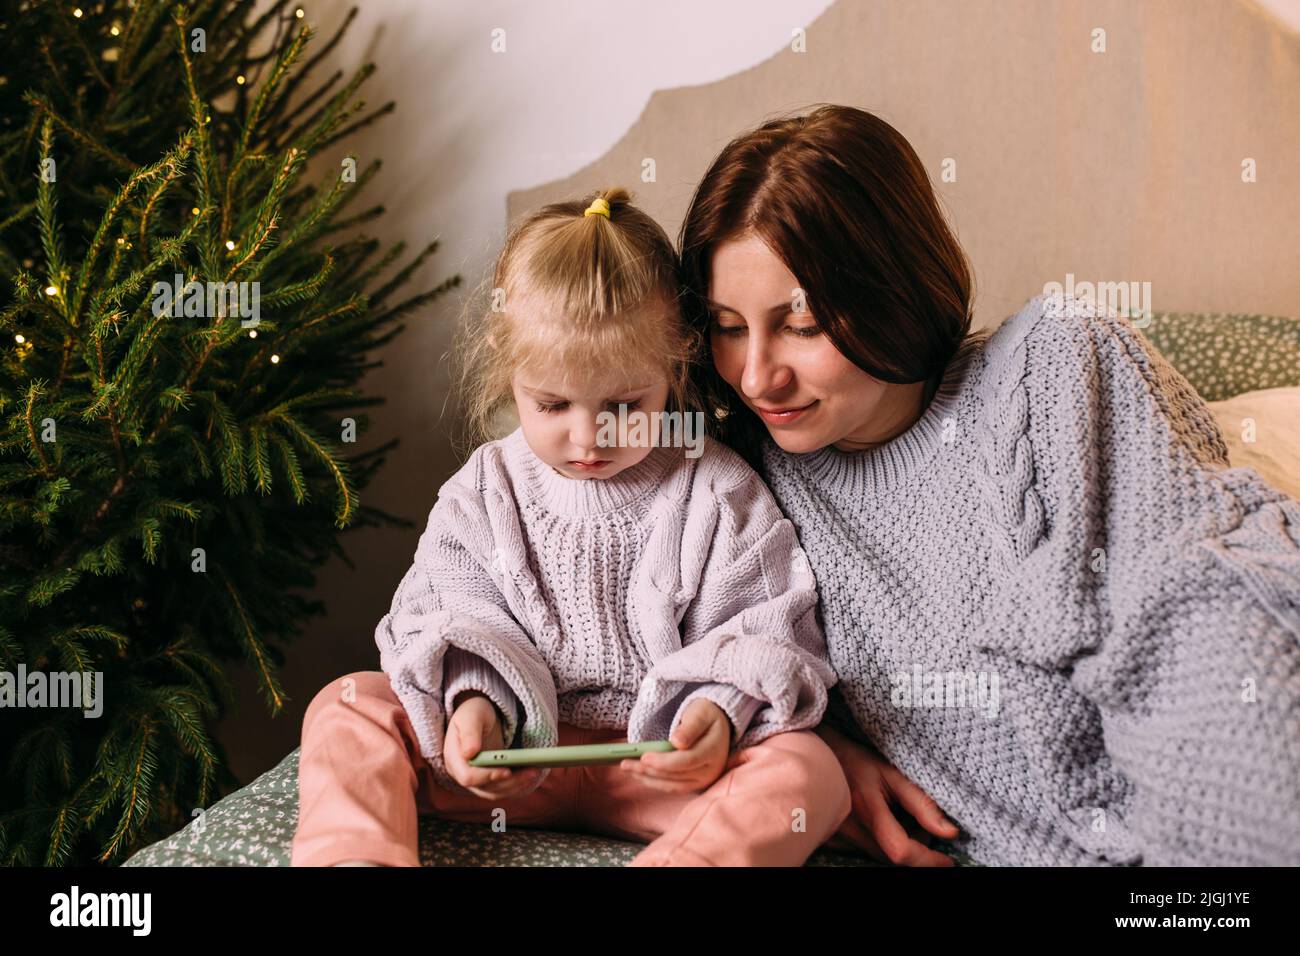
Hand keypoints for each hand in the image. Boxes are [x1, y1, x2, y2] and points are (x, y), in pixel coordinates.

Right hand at [444, 691, 542, 798]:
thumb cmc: (474, 713)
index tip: (507, 771)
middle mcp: (463, 773)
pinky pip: (503, 789)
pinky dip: (518, 785)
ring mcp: (476, 779)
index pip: (467, 777)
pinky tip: (531, 774)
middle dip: (509, 782)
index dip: (487, 777)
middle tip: (532, 771)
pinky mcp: (489, 780)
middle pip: (485, 788)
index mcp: (454, 758)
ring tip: (534, 772)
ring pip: (496, 792)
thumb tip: (469, 754)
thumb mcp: (471, 716)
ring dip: (516, 785)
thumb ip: (470, 732)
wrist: (480, 716)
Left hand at [619, 697, 730, 792]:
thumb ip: (690, 727)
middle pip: (676, 776)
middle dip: (649, 770)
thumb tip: (677, 742)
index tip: (644, 756)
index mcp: (714, 752)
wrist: (717, 725)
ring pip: (672, 785)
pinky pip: (672, 787)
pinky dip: (654, 782)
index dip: (664, 761)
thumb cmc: (706, 715)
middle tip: (625, 763)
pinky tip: (639, 774)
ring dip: (648, 778)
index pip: (686, 761)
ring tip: (627, 768)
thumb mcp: (700, 713)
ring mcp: (703, 780)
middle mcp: (711, 771)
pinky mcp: (694, 784)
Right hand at [816, 723, 959, 865]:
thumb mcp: (892, 773)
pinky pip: (866, 852)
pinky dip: (883, 843)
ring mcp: (838, 838)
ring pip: (880, 856)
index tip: (947, 861)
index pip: (901, 850)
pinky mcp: (833, 842)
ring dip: (900, 846)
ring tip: (901, 817)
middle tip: (923, 824)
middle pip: (893, 857)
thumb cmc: (856, 761)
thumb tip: (950, 832)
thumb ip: (922, 803)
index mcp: (866, 809)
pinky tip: (884, 823)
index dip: (927, 860)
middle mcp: (850, 829)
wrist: (817, 758)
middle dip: (916, 848)